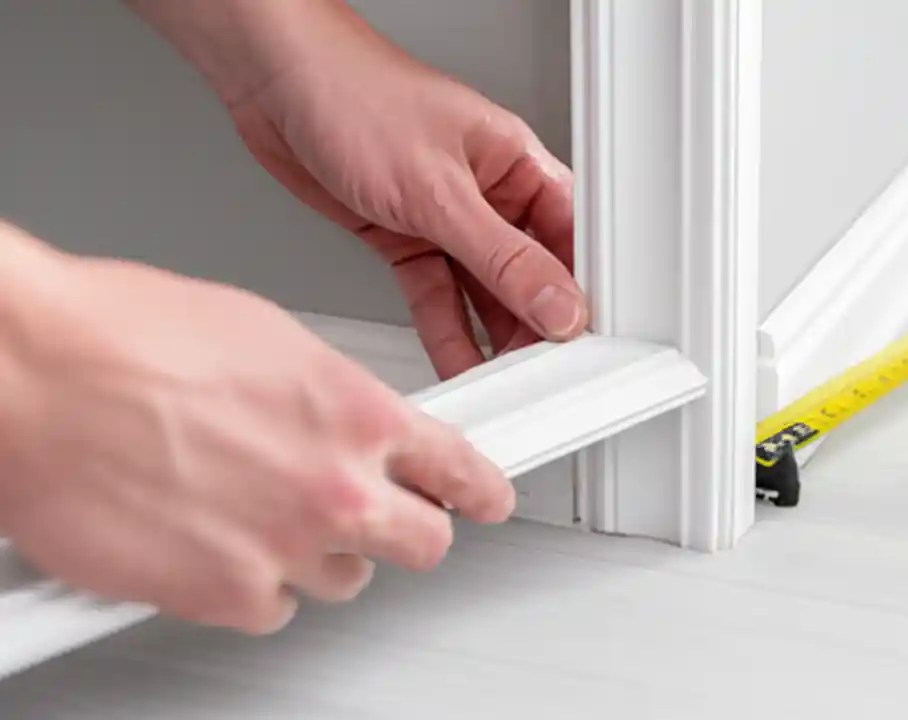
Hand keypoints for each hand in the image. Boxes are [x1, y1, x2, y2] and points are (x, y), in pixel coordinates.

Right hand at [0, 225, 514, 633]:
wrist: (34, 373)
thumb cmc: (125, 337)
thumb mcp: (263, 338)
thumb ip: (325, 396)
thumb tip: (342, 421)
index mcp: (354, 409)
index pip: (458, 467)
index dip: (481, 489)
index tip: (489, 500)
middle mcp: (336, 484)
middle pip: (427, 542)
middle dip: (409, 532)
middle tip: (381, 521)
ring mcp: (287, 545)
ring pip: (347, 580)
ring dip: (317, 556)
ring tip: (258, 516)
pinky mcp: (227, 595)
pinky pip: (273, 611)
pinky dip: (250, 588)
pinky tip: (214, 546)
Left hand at [129, 0, 587, 379]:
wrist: (273, 83)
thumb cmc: (356, 96)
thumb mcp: (439, 190)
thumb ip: (501, 259)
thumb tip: (556, 303)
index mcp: (518, 163)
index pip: (570, 238)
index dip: (579, 290)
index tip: (580, 338)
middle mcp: (489, 194)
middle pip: (529, 275)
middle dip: (535, 324)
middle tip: (539, 369)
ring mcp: (447, 219)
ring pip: (484, 294)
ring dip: (492, 337)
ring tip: (504, 379)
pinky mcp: (407, 239)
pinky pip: (438, 297)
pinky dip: (447, 332)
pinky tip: (461, 363)